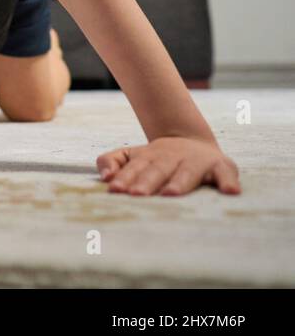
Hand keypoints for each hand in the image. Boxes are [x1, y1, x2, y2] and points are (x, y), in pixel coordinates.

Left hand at [96, 137, 240, 195]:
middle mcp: (173, 157)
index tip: (115, 189)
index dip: (124, 178)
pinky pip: (226, 174)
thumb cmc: (158, 158)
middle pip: (158, 170)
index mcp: (149, 156)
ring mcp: (197, 161)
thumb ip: (112, 161)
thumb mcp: (132, 155)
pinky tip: (230, 192)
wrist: (194, 141)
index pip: (135, 168)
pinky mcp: (222, 166)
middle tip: (136, 194)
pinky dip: (229, 182)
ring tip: (171, 194)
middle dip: (147, 182)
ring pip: (187, 173)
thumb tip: (104, 177)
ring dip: (179, 183)